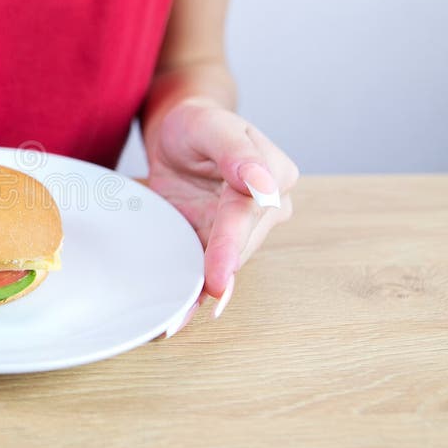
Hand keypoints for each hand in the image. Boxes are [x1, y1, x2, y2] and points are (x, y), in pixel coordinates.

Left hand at [144, 98, 298, 322]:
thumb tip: (265, 183)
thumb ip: (236, 151)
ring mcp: (243, 230)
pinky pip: (208, 269)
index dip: (229, 248)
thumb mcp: (210, 124)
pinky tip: (175, 319)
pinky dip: (192, 294)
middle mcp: (266, 209)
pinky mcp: (218, 241)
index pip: (248, 216)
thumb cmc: (198, 124)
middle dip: (214, 281)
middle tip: (182, 314)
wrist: (182, 131)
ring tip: (173, 324)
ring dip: (200, 296)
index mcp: (275, 175)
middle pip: (237, 248)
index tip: (218, 279)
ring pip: (224, 266)